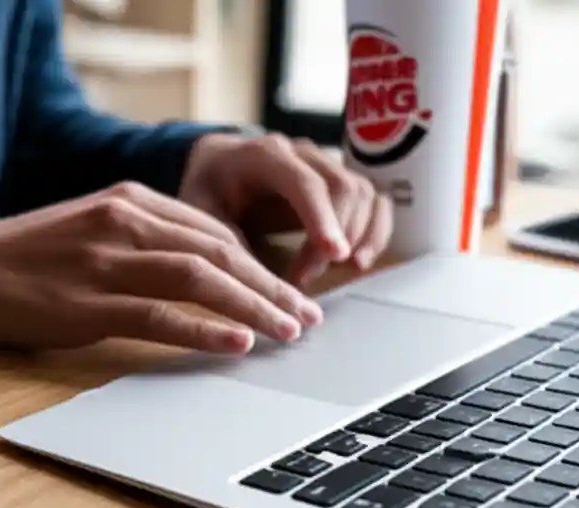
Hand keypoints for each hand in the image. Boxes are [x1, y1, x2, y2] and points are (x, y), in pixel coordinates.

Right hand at [0, 182, 323, 355]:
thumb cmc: (23, 259)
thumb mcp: (90, 229)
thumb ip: (143, 241)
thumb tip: (203, 270)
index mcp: (129, 200)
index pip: (215, 230)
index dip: (261, 263)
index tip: (290, 290)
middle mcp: (124, 221)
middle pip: (219, 251)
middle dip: (271, 285)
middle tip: (308, 317)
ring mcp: (106, 261)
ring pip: (200, 279)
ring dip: (254, 306)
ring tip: (289, 332)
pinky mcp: (88, 303)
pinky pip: (161, 316)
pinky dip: (206, 329)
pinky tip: (239, 342)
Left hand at [178, 132, 393, 286]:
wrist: (219, 166)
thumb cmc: (209, 190)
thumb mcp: (202, 213)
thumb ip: (227, 241)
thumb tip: (260, 283)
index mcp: (265, 154)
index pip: (304, 182)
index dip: (322, 218)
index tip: (334, 254)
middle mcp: (303, 153)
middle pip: (341, 188)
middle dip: (333, 238)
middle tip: (305, 279)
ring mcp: (327, 164)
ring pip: (363, 193)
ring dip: (358, 236)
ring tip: (338, 270)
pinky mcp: (342, 182)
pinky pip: (375, 201)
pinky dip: (376, 231)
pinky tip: (360, 261)